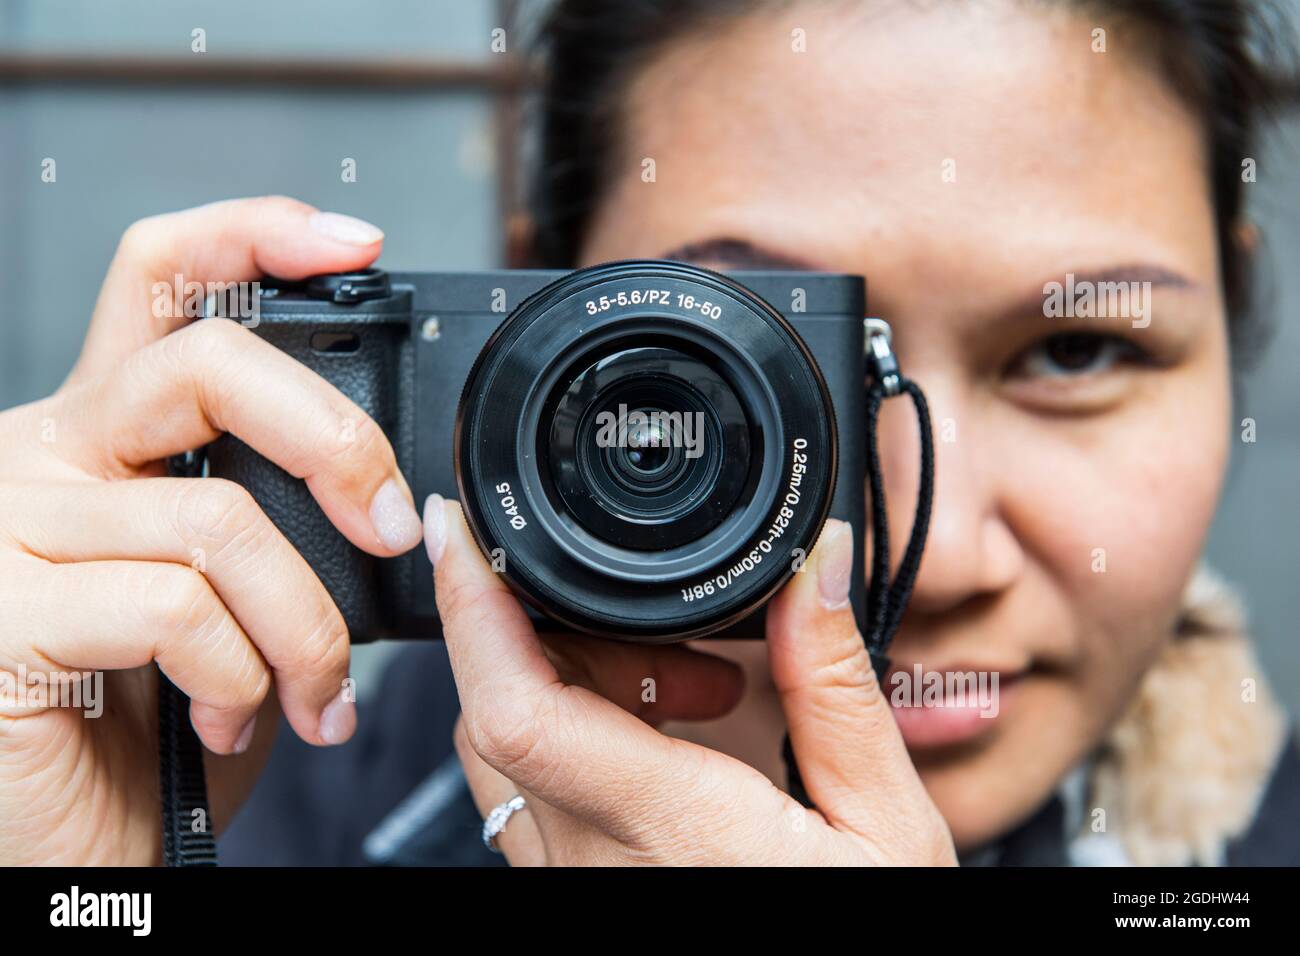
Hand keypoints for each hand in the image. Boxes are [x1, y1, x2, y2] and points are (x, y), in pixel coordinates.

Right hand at [0, 197, 420, 864]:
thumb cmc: (157, 719)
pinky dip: (244, 672)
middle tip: (395, 526)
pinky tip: (236, 715)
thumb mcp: (228, 594)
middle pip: (209, 366)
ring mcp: (15, 529)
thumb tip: (387, 495)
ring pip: (221, 521)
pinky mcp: (6, 616)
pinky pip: (177, 609)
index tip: (354, 244)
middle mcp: (48, 456)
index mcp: (105, 435)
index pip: (162, 281)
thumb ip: (272, 518)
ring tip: (313, 692)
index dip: (255, 236)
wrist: (78, 843)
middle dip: (336, 443)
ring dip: (307, 626)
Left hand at [427, 496, 956, 865]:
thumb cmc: (868, 934)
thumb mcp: (885, 823)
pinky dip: (572, 732)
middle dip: (561, 630)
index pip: (521, 710)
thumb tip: (813, 567)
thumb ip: (838, 690)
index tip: (465, 533)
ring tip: (692, 688)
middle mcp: (593, 865)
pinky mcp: (571, 893)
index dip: (473, 611)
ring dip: (571, 680)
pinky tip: (662, 735)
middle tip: (679, 642)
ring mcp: (571, 887)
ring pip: (503, 747)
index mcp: (673, 832)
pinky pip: (525, 792)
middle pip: (501, 707)